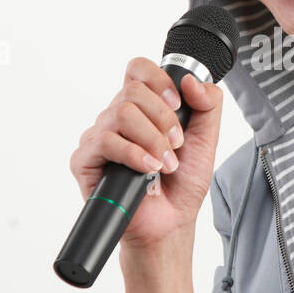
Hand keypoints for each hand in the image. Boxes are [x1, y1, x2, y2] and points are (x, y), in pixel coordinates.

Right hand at [69, 59, 222, 251]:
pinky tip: (148, 170)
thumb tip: (190, 80)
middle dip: (163, 119)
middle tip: (176, 145)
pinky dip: (134, 154)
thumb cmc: (182, 183)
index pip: (138, 70)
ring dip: (152, 140)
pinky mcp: (85, 160)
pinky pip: (105, 141)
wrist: (170, 223)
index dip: (157, 79)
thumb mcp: (206, 139)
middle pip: (132, 91)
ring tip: (165, 165)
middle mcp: (116, 117)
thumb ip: (208, 104)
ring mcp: (98, 137)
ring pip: (121, 114)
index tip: (177, 104)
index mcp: (142, 107)